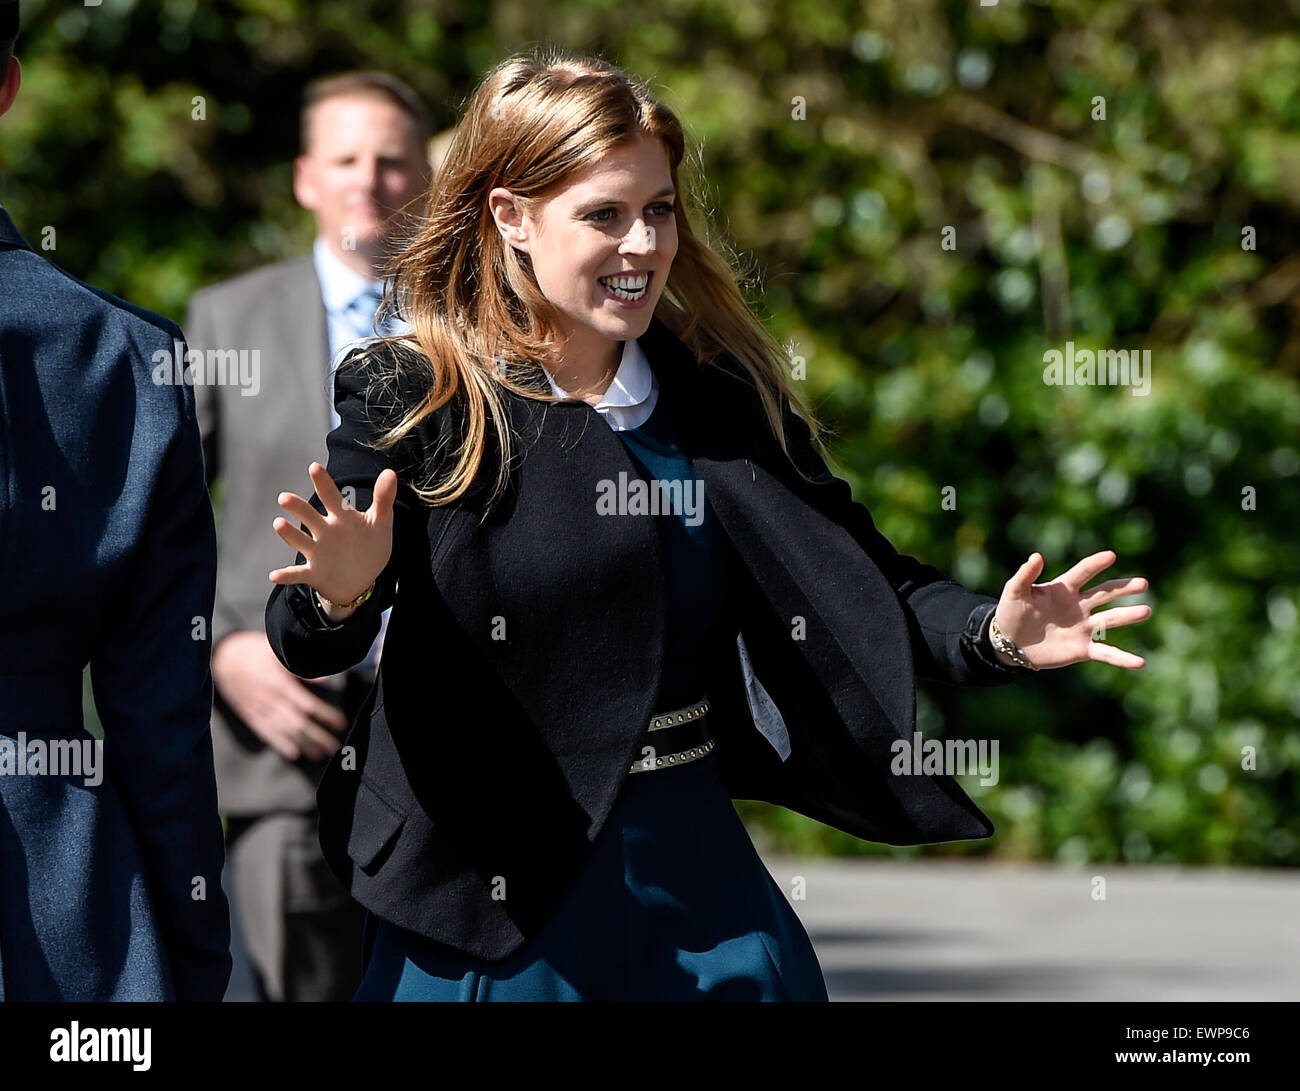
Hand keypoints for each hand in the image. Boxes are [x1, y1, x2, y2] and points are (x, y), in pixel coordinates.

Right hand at [211, 631, 348, 760]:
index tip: (341, 725)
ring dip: (304, 744)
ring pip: (285, 732)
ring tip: (321, 755)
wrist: (222, 657)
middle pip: (299, 724)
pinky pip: (266, 733)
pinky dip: (280, 744)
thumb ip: (300, 667)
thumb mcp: (277, 652)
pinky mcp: (250, 715)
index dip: (326, 716)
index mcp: (280, 685)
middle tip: (336, 748)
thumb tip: (324, 679)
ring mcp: (259, 710)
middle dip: (318, 737)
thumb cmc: (253, 650)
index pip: (308, 705)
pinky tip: (293, 754)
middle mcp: (271, 701)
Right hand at [269, 463, 396, 606]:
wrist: (361, 579)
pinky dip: (286, 575)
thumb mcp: (380, 523)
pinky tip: (275, 575)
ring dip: (289, 534)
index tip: (314, 467)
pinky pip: (298, 574)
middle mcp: (325, 532)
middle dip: (297, 507)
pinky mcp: (314, 573)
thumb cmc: (369, 547)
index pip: (332, 497)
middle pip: (310, 516)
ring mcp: (318, 553)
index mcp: (342, 518)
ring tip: (278, 524)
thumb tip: (390, 472)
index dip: (324, 483)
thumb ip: (383, 499)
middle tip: (285, 497)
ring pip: (300, 541)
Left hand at [993, 550, 1150, 670]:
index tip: (1110, 555)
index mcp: (1063, 589)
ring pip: (1110, 619)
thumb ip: (1025, 575)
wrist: (1009, 643)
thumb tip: (1037, 556)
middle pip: (1105, 594)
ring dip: (1128, 615)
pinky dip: (1123, 658)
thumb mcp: (1015, 592)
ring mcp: (1083, 627)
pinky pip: (1106, 653)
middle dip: (1123, 588)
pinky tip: (1140, 663)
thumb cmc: (1011, 613)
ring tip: (1145, 611)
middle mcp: (1078, 606)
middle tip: (1142, 583)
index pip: (1082, 573)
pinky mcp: (1082, 649)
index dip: (1095, 564)